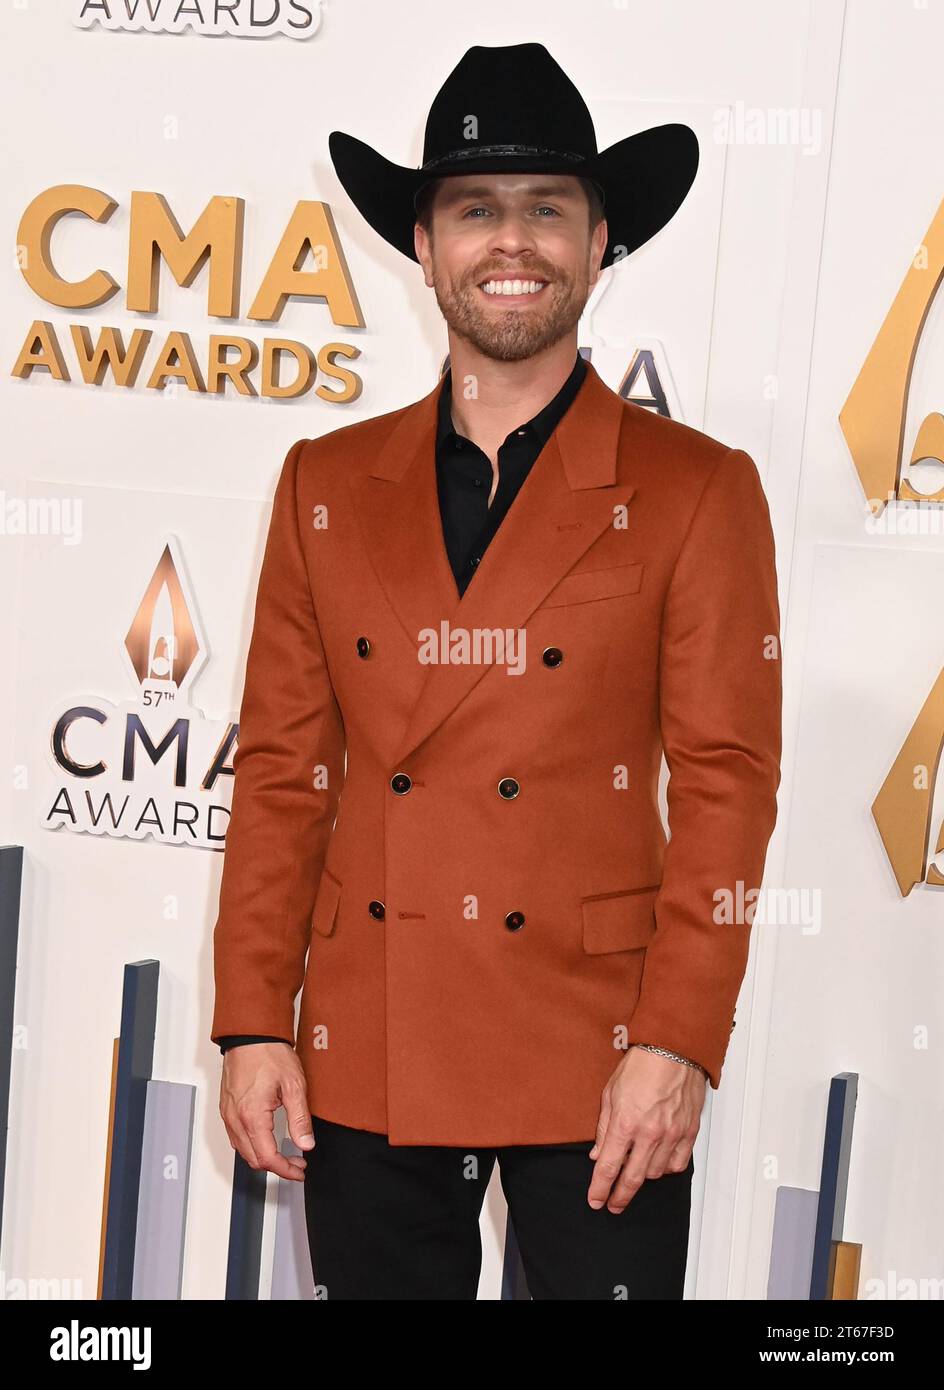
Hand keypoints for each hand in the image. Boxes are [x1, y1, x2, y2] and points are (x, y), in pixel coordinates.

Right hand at [219, 1042, 313, 1180]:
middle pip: (253, 1159)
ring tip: (285, 1153)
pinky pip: (236, 1137)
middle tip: (297, 1163)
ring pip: (243, 1151)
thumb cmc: (269, 1053)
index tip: (300, 1171)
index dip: (285, 1170)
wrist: (250, 1034)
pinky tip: (267, 1139)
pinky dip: (252, 1145)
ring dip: (263, 1157)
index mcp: (252, 1116)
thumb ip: (299, 1119)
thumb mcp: (294, 1085)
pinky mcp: (226, 1108)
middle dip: (276, 1167)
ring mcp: (228, 1114)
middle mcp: (235, 1119)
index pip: (267, 1158)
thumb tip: (306, 1144)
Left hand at [587, 1046, 703, 1212]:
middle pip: (632, 1179)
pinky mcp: (689, 1132)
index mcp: (626, 1123)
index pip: (608, 1167)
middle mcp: (650, 1133)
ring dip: (642, 1177)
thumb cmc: (641, 1065)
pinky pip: (677, 1164)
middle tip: (612, 1205)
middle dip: (619, 1197)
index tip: (595, 1200)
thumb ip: (604, 1128)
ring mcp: (672, 1135)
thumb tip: (597, 1154)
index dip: (599, 1189)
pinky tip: (658, 1164)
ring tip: (634, 1171)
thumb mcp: (610, 1093)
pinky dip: (666, 1169)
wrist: (674, 1049)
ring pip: (655, 1174)